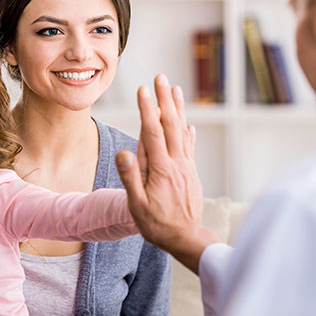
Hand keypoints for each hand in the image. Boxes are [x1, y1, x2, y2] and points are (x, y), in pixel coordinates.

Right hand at [116, 74, 220, 273]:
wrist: (187, 238)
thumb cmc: (158, 224)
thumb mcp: (137, 205)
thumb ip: (131, 177)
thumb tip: (124, 152)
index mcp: (161, 168)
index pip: (152, 132)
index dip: (147, 109)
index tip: (143, 90)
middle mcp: (176, 162)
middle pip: (170, 124)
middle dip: (164, 99)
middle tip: (161, 77)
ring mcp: (186, 166)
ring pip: (182, 131)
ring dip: (178, 109)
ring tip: (176, 90)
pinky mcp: (191, 173)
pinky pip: (190, 147)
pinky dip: (189, 133)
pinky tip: (189, 125)